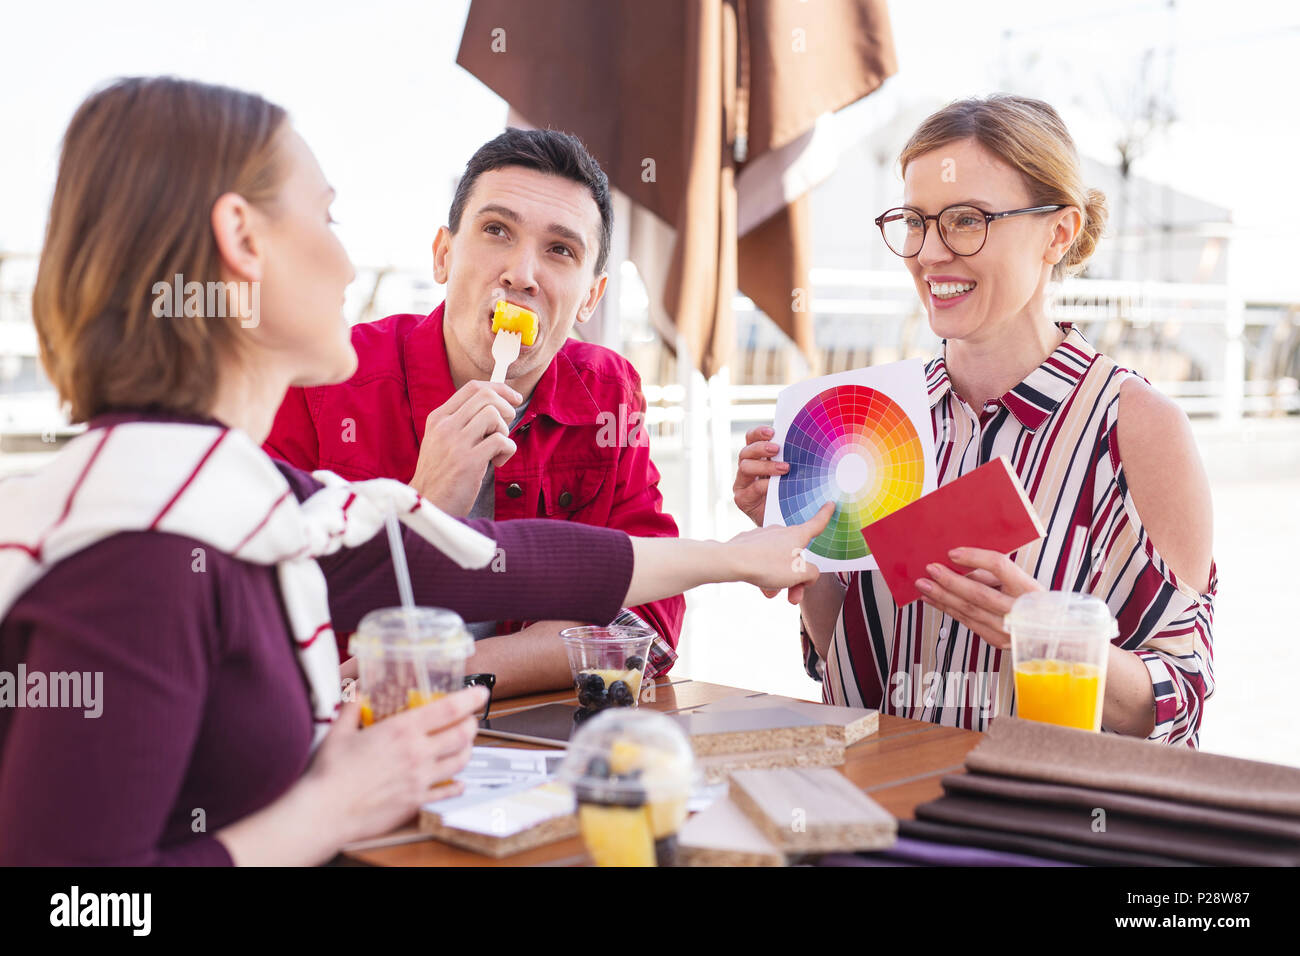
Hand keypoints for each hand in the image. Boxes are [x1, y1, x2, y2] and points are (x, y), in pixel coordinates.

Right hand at [302, 686, 487, 846]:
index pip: (449, 709)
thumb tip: (356, 689)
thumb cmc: (329, 772)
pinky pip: (447, 791)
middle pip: (462, 735)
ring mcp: (420, 780)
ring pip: (460, 761)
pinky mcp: (416, 802)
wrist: (325, 812)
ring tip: (463, 745)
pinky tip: (457, 782)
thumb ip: (352, 706)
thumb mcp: (340, 730)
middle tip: (469, 720)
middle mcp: (417, 754)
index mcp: (402, 730)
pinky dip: (457, 785)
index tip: (480, 692)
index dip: (470, 698)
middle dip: (471, 724)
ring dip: (467, 750)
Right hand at [410, 380, 521, 515]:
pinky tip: (497, 463)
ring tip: (497, 449)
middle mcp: (445, 426)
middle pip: (486, 397)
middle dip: (506, 409)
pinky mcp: (468, 462)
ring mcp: (455, 443)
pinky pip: (501, 441)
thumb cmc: (441, 475)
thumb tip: (497, 408)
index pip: (473, 388)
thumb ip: (462, 423)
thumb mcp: (442, 441)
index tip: (513, 398)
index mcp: (439, 418)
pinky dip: (508, 450)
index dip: (499, 389)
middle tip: (504, 429)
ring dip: (505, 431)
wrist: (427, 505)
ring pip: (494, 415)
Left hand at [724, 500, 833, 603]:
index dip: (825, 515)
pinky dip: (763, 573)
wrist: (732, 561)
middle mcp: (780, 532)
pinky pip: (761, 560)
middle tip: (793, 597)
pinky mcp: (748, 543)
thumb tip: (807, 574)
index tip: (830, 503)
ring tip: (770, 593)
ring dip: (778, 580)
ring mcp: (763, 536)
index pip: (816, 524)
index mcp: (796, 535)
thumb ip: (811, 574)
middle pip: (795, 557)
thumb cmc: (767, 565)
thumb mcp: (799, 575)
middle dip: (796, 579)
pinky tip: (757, 583)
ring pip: (777, 562)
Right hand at [732, 425, 787, 526]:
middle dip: (761, 447)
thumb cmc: (789, 493)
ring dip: (765, 466)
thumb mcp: (790, 472)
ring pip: (745, 467)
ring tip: (784, 468)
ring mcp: (742, 484)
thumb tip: (806, 442)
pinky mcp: (742, 499)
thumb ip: (791, 458)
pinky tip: (774, 486)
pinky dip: (763, 485)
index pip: (751, 438)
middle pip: (746, 451)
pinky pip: (750, 488)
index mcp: (756, 457)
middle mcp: (746, 468)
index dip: (759, 432)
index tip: (772, 431)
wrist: (783, 519)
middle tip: (777, 449)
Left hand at [914, 547, 1042, 649]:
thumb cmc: (1034, 603)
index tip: (952, 553)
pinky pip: (967, 622)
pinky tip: (934, 601)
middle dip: (949, 581)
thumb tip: (960, 566)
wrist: (1054, 637)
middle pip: (978, 593)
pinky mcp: (997, 640)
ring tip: (924, 585)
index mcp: (1029, 589)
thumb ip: (993, 574)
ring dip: (942, 597)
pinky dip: (948, 610)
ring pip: (968, 611)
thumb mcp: (1021, 582)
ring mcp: (1008, 630)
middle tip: (929, 570)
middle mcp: (1020, 611)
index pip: (1000, 567)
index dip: (974, 558)